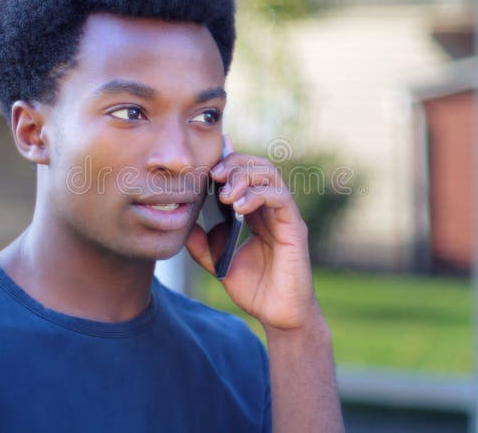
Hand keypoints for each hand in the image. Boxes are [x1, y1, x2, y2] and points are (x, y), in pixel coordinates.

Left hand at [185, 136, 318, 331]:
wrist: (277, 315)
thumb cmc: (253, 289)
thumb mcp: (218, 262)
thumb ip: (202, 243)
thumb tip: (183, 223)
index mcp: (255, 212)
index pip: (244, 173)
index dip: (226, 163)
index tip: (205, 167)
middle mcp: (272, 209)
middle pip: (258, 165)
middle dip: (234, 164)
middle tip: (213, 176)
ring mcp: (285, 216)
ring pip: (270, 174)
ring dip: (245, 176)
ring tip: (225, 194)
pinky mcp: (294, 227)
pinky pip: (280, 197)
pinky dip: (258, 195)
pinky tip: (239, 207)